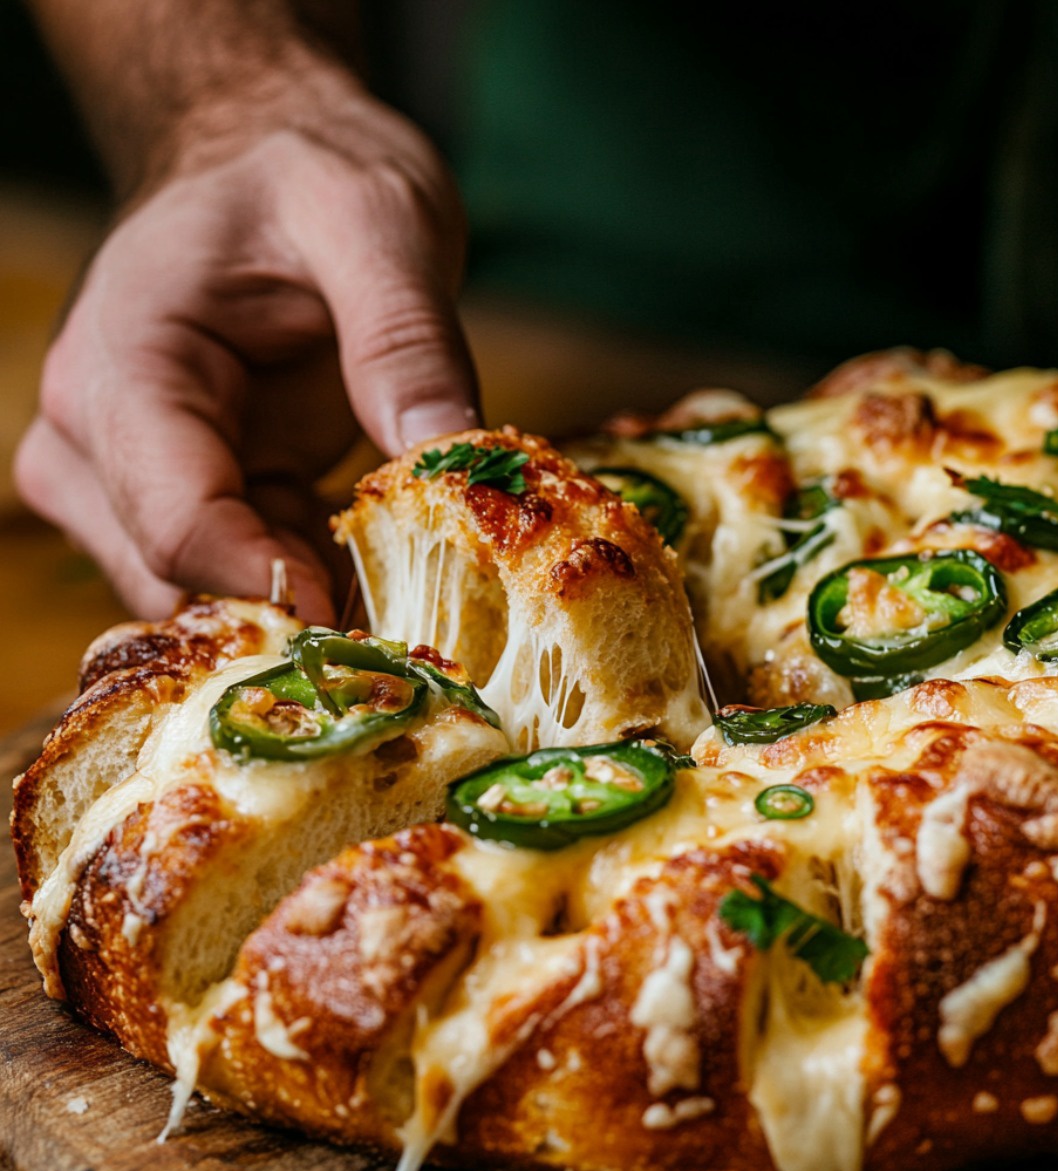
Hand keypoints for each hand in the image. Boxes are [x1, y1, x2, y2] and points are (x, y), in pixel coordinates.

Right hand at [15, 74, 477, 624]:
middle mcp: (98, 435)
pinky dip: (306, 583)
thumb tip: (450, 457)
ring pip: (202, 594)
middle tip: (413, 606)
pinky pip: (233, 575)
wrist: (265, 163)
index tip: (377, 612)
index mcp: (127, 364)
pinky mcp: (181, 493)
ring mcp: (129, 474)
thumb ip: (405, 338)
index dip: (276, 585)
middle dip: (295, 608)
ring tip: (403, 577)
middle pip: (179, 579)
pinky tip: (376, 565)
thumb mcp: (378, 224)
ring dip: (304, 603)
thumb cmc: (304, 173)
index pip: (176, 521)